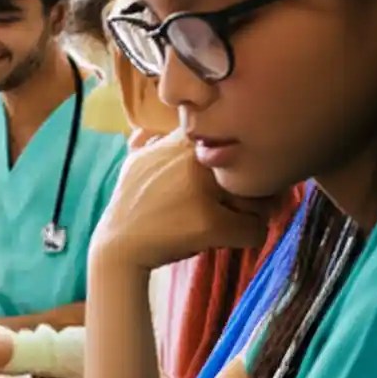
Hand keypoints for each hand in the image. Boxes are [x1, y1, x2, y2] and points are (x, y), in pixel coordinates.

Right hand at [91, 131, 268, 271]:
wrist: (117, 246)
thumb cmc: (130, 204)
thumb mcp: (135, 163)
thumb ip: (147, 142)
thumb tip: (148, 130)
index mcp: (181, 139)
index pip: (234, 137)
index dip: (235, 157)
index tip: (224, 174)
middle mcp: (193, 158)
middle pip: (253, 167)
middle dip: (249, 185)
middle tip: (235, 201)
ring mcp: (203, 190)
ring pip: (260, 197)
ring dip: (252, 211)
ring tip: (233, 220)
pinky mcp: (210, 224)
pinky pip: (253, 230)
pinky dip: (248, 237)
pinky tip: (230, 239)